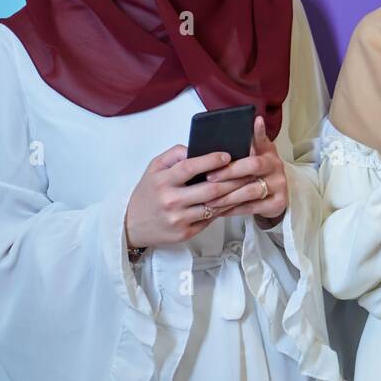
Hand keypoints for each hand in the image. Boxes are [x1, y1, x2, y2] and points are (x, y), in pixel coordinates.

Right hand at [125, 146, 244, 249]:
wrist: (131, 225)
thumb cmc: (148, 193)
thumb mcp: (154, 168)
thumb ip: (175, 154)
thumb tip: (198, 147)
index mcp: (162, 181)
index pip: (189, 167)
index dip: (210, 160)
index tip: (227, 155)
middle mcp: (171, 200)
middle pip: (210, 189)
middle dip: (233, 179)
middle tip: (248, 170)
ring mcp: (179, 219)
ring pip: (214, 206)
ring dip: (234, 195)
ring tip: (247, 184)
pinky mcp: (185, 233)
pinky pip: (211, 219)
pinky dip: (224, 209)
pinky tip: (235, 200)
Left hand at [199, 116, 288, 224]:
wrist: (278, 195)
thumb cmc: (261, 172)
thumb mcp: (259, 153)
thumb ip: (253, 140)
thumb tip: (255, 120)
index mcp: (269, 152)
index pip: (261, 141)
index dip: (256, 134)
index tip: (243, 132)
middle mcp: (276, 167)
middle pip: (253, 166)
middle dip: (229, 172)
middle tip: (209, 177)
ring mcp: (279, 185)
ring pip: (250, 191)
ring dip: (227, 196)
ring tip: (209, 199)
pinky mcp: (278, 203)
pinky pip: (252, 207)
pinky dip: (234, 209)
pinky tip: (220, 210)